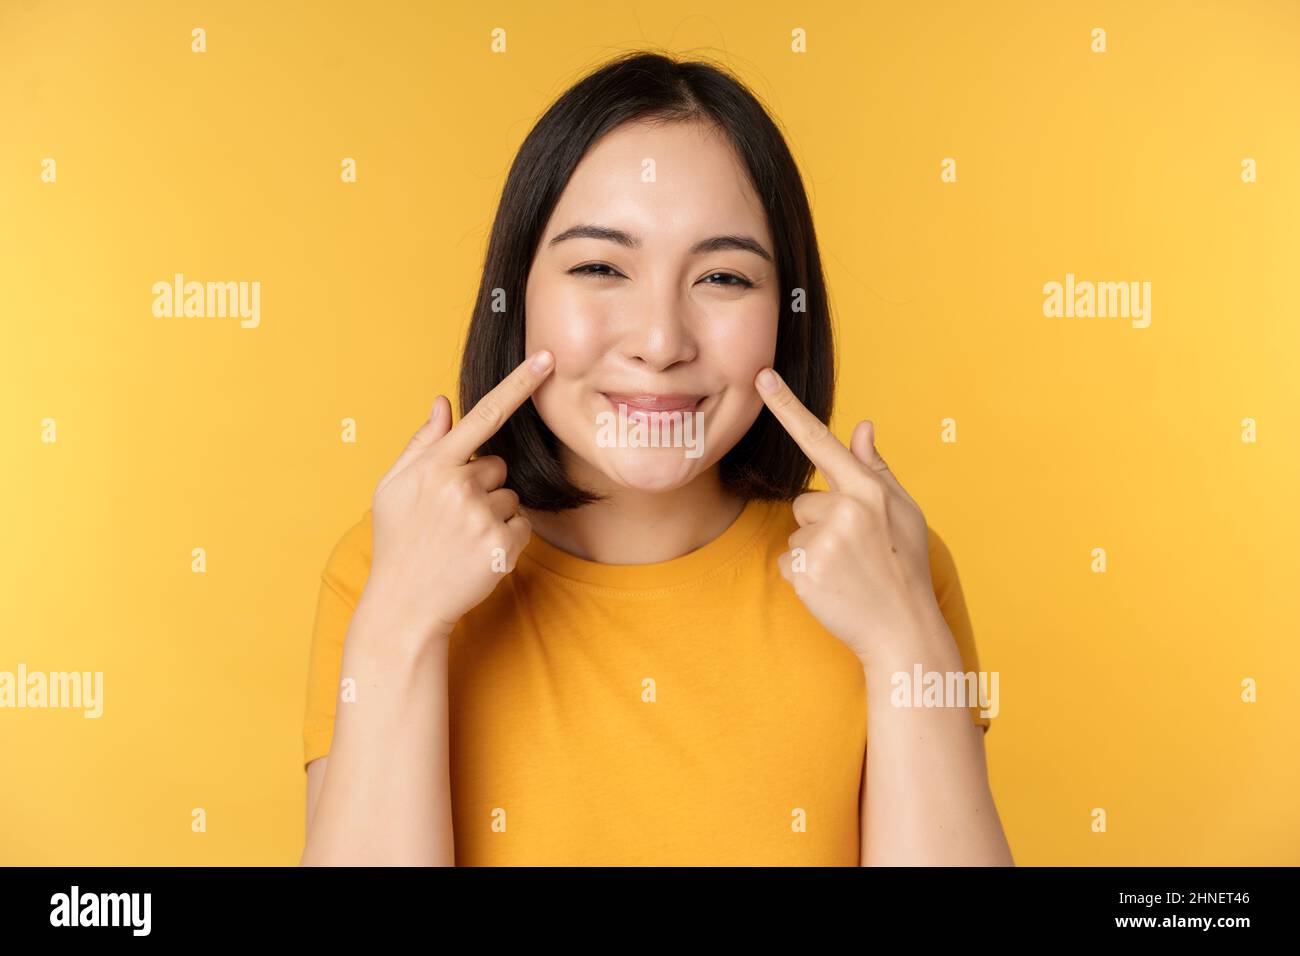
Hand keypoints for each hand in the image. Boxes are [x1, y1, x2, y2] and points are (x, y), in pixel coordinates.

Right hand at [365, 350, 554, 637]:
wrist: (405, 604)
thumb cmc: (398, 541)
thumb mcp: (393, 488)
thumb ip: (421, 444)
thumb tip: (442, 403)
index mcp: (433, 466)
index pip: (483, 416)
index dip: (518, 385)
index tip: (547, 359)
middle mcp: (458, 486)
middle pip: (497, 466)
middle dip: (481, 484)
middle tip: (451, 516)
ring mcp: (481, 517)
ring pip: (510, 497)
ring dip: (492, 513)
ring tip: (460, 538)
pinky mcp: (501, 545)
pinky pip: (521, 524)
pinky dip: (506, 538)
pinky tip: (476, 553)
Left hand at [755, 367, 943, 667]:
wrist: (903, 631)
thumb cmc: (904, 567)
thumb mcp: (902, 513)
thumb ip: (876, 469)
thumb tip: (862, 427)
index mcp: (869, 490)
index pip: (821, 441)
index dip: (788, 408)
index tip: (761, 377)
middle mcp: (846, 510)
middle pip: (804, 502)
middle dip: (822, 524)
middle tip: (856, 553)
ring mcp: (824, 540)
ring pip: (796, 532)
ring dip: (813, 551)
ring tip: (847, 571)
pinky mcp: (805, 569)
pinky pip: (787, 561)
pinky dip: (804, 575)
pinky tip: (833, 588)